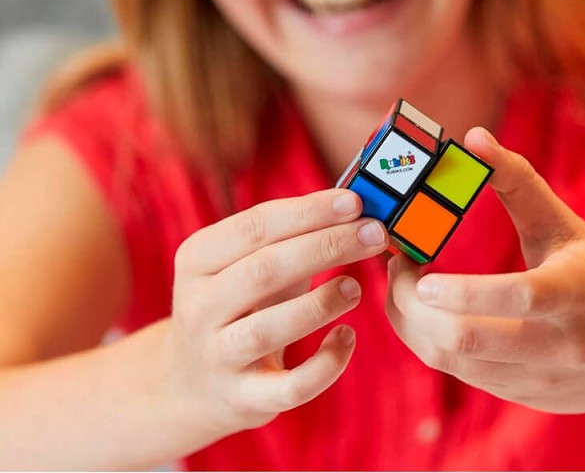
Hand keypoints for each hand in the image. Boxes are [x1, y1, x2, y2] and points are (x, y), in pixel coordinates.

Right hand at [162, 188, 388, 439]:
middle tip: (375, 234)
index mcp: (197, 259)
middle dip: (327, 246)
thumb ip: (291, 234)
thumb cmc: (239, 303)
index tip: (355, 202)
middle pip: (265, 269)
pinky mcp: (243, 399)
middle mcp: (199, 306)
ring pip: (269, 328)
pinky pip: (290, 388)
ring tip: (356, 286)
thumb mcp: (247, 262)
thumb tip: (354, 206)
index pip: (255, 226)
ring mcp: (217, 357)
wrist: (191, 383)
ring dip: (321, 303)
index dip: (309, 211)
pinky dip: (325, 364)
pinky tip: (347, 337)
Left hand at [386, 127, 584, 413]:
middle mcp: (559, 346)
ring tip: (401, 281)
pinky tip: (421, 308)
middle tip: (395, 263)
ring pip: (453, 361)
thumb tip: (473, 136)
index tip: (420, 270)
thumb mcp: (565, 223)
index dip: (463, 290)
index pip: (520, 297)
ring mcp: (538, 380)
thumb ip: (517, 179)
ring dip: (411, 321)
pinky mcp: (520, 398)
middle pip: (468, 340)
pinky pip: (458, 373)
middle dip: (413, 304)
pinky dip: (426, 339)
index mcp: (576, 294)